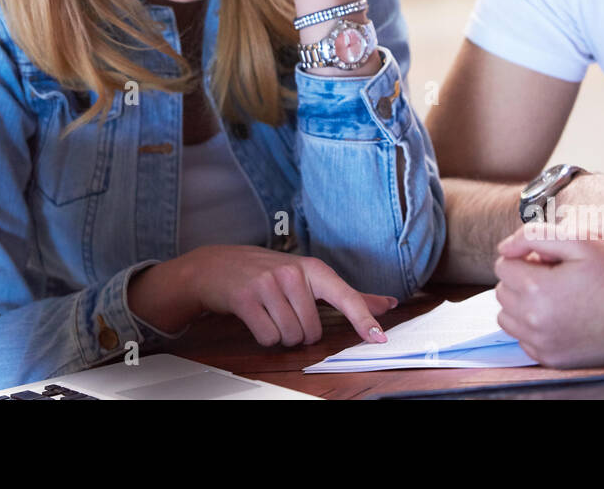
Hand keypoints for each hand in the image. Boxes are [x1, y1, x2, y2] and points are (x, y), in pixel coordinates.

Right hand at [183, 245, 395, 345]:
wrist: (215, 266)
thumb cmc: (266, 273)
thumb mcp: (307, 276)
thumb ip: (348, 295)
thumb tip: (387, 304)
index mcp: (312, 268)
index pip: (345, 296)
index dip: (363, 319)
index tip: (379, 337)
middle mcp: (293, 273)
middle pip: (312, 332)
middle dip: (299, 333)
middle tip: (283, 312)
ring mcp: (269, 284)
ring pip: (291, 337)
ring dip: (281, 336)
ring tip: (269, 313)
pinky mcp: (246, 298)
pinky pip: (268, 337)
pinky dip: (263, 337)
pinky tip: (256, 318)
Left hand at [494, 230, 603, 366]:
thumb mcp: (581, 240)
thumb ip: (534, 236)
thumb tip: (503, 249)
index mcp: (535, 288)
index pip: (503, 265)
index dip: (527, 257)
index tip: (551, 260)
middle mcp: (532, 320)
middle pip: (503, 290)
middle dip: (522, 278)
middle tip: (555, 276)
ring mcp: (540, 343)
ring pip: (507, 317)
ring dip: (521, 303)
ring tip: (555, 296)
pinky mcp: (550, 359)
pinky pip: (522, 340)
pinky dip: (532, 328)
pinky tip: (559, 317)